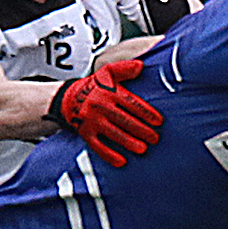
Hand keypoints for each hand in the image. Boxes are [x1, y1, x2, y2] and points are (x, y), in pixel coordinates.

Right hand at [46, 59, 161, 167]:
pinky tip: (121, 162)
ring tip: (142, 149)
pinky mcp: (85, 133)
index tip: (158, 121)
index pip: (131, 103)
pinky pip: (98, 146)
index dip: (146, 113)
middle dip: (141, 130)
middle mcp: (101, 107)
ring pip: (113, 133)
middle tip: (155, 138)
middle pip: (124, 120)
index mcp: (109, 92)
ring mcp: (92, 121)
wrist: (68, 99)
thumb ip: (124, 69)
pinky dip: (109, 155)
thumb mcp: (107, 73)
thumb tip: (140, 66)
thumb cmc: (94, 86)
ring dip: (128, 142)